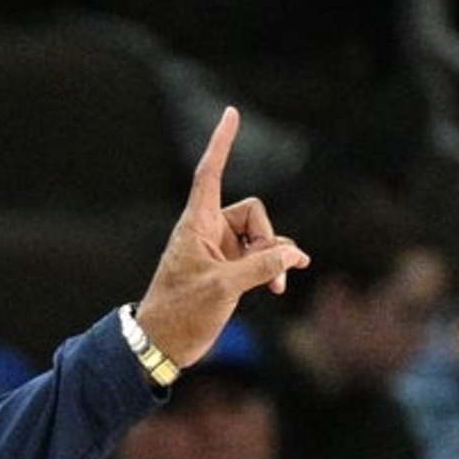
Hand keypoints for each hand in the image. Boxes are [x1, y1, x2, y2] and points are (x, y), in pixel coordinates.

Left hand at [131, 108, 310, 367]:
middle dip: (269, 237)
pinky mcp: (229, 270)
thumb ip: (262, 266)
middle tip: (269, 270)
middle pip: (254, 213)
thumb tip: (295, 254)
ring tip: (277, 285)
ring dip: (275, 256)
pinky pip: (261, 256)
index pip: (209, 172)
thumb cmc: (181, 313)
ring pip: (262, 236)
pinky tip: (282, 283)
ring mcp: (221, 250)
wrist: (163, 345)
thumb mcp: (223, 288)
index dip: (221, 143)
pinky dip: (273, 267)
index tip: (231, 112)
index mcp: (196, 224)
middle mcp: (209, 231)